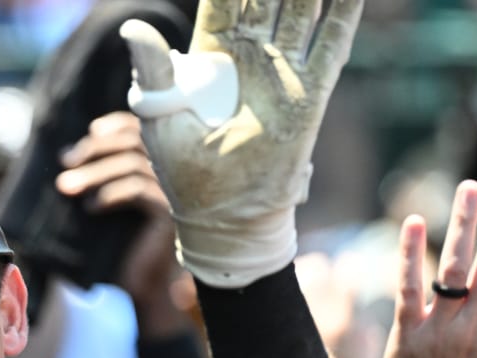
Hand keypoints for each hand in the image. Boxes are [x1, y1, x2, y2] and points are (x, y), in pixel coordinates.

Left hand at [55, 111, 182, 320]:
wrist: (142, 286)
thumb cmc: (120, 244)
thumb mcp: (106, 202)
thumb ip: (97, 175)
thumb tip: (66, 153)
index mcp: (159, 165)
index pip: (141, 129)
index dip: (114, 126)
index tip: (88, 134)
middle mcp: (171, 173)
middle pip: (134, 142)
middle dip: (95, 148)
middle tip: (65, 162)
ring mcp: (174, 192)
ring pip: (132, 165)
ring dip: (93, 173)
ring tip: (65, 188)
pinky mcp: (170, 213)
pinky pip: (138, 190)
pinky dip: (110, 194)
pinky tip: (91, 207)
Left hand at [121, 0, 362, 286]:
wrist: (222, 218)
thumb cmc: (184, 174)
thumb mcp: (159, 116)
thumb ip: (154, 69)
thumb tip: (131, 29)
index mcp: (213, 55)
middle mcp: (253, 55)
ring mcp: (285, 71)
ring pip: (304, 8)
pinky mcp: (311, 94)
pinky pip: (332, 43)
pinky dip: (345, 11)